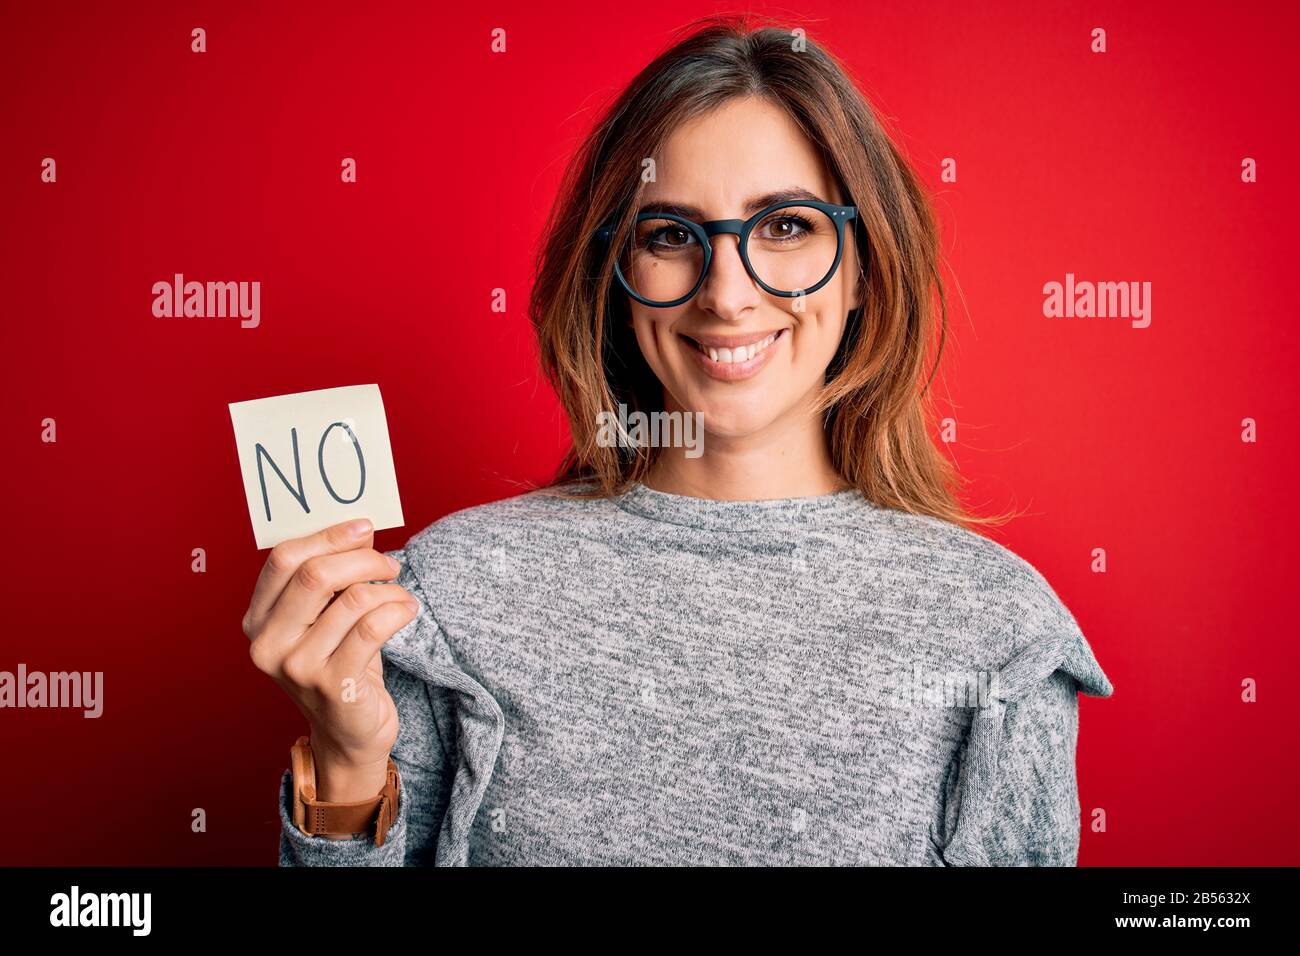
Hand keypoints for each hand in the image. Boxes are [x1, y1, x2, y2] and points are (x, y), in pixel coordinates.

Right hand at [243, 518, 417, 800]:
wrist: (350, 733)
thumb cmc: (341, 664)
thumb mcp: (325, 619)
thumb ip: (331, 578)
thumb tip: (358, 529)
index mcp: (257, 620)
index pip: (284, 559)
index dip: (327, 536)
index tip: (363, 527)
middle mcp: (268, 645)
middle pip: (314, 575)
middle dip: (362, 559)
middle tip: (389, 565)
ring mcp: (298, 668)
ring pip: (351, 601)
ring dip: (388, 589)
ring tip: (401, 595)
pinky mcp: (334, 686)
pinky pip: (372, 628)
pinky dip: (397, 610)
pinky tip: (406, 610)